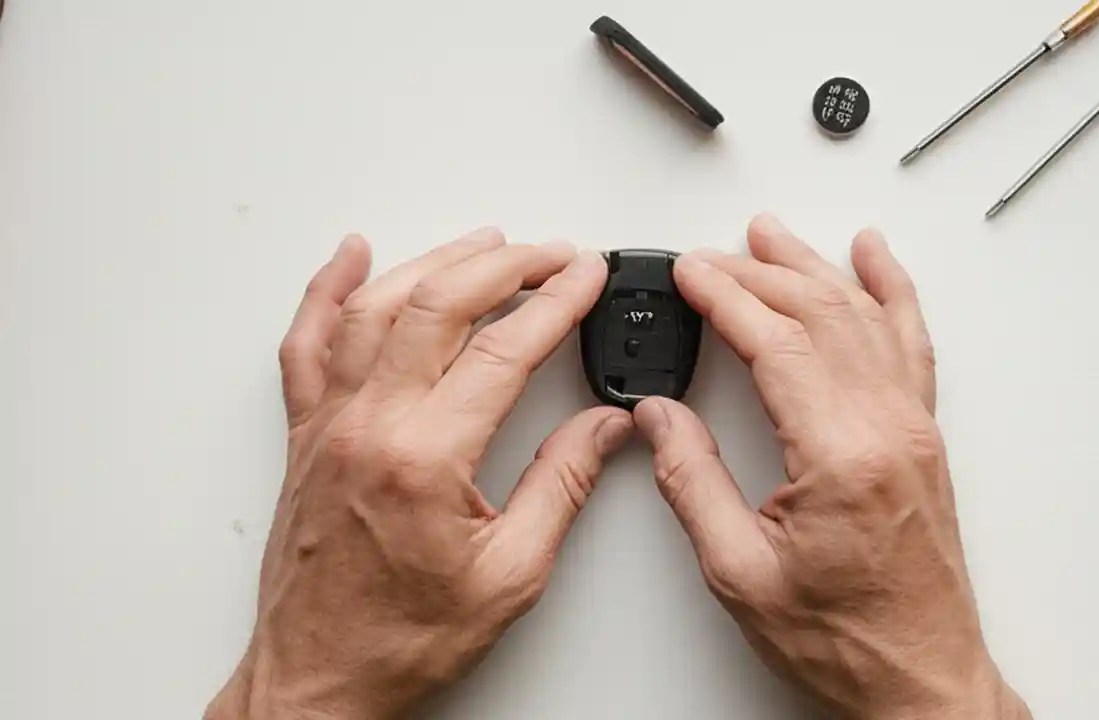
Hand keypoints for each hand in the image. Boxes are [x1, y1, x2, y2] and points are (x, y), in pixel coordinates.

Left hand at [206, 230, 632, 719]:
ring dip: (434, 262)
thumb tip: (604, 428)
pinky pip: (305, 343)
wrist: (316, 680)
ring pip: (375, 309)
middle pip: (439, 306)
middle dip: (506, 265)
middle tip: (551, 254)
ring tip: (482, 243)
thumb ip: (562, 486)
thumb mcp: (510, 574)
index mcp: (424, 459)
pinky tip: (352, 257)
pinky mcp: (305, 433)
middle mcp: (368, 426)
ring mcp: (329, 423)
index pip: (503, 351)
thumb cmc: (400, 640)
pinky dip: (327, 290)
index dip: (557, 304)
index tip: (587, 277)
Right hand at [635, 215, 1029, 718]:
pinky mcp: (923, 436)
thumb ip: (693, 483)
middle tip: (711, 255)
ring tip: (773, 235)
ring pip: (863, 317)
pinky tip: (876, 259)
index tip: (690, 272)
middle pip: (818, 316)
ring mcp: (914, 427)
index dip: (723, 297)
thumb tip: (660, 419)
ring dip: (814, 268)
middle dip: (757, 273)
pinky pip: (911, 342)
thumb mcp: (740, 572)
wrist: (919, 680)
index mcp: (840, 456)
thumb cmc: (844, 639)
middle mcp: (887, 428)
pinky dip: (894, 291)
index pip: (774, 344)